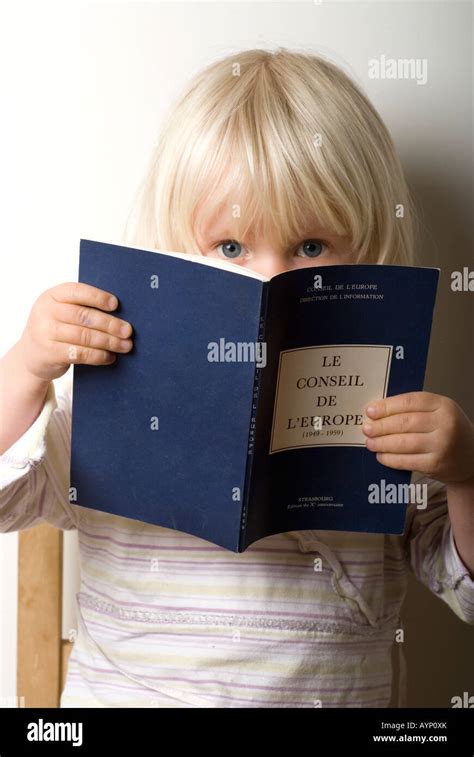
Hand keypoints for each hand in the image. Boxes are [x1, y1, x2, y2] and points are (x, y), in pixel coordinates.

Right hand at [18, 282, 133, 382]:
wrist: (32, 355)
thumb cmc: (57, 329)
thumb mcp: (62, 311)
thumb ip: (83, 307)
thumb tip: (120, 312)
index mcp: (52, 295)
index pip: (76, 291)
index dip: (98, 297)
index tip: (116, 304)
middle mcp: (45, 312)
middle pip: (84, 316)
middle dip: (110, 324)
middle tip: (128, 331)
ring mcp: (45, 333)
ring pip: (84, 336)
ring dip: (109, 342)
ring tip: (125, 346)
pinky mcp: (49, 353)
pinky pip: (80, 354)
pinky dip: (99, 356)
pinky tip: (110, 356)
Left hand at [362, 391, 473, 483]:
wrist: (471, 458)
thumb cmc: (449, 432)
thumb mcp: (439, 413)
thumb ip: (414, 409)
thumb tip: (378, 412)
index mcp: (444, 405)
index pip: (410, 401)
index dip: (387, 406)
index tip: (370, 410)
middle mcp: (445, 424)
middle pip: (405, 422)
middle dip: (381, 426)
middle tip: (366, 428)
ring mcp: (442, 445)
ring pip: (403, 442)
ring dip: (382, 443)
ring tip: (370, 442)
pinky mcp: (436, 464)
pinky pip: (406, 461)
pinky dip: (390, 458)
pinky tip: (381, 456)